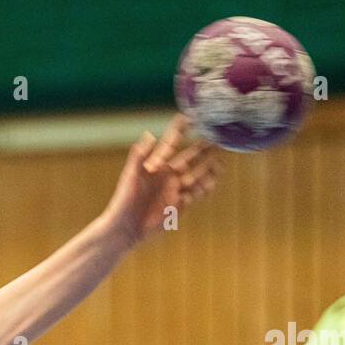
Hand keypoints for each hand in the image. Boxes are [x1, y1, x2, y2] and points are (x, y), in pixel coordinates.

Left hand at [102, 114, 221, 246]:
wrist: (125, 228)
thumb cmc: (124, 201)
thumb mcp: (131, 176)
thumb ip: (139, 156)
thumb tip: (149, 134)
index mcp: (157, 165)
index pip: (172, 143)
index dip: (182, 129)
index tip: (192, 115)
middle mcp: (168, 175)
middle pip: (190, 157)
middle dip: (204, 147)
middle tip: (219, 136)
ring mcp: (175, 190)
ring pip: (197, 175)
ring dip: (209, 168)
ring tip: (221, 160)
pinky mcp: (179, 205)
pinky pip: (196, 195)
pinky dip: (205, 188)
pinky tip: (212, 182)